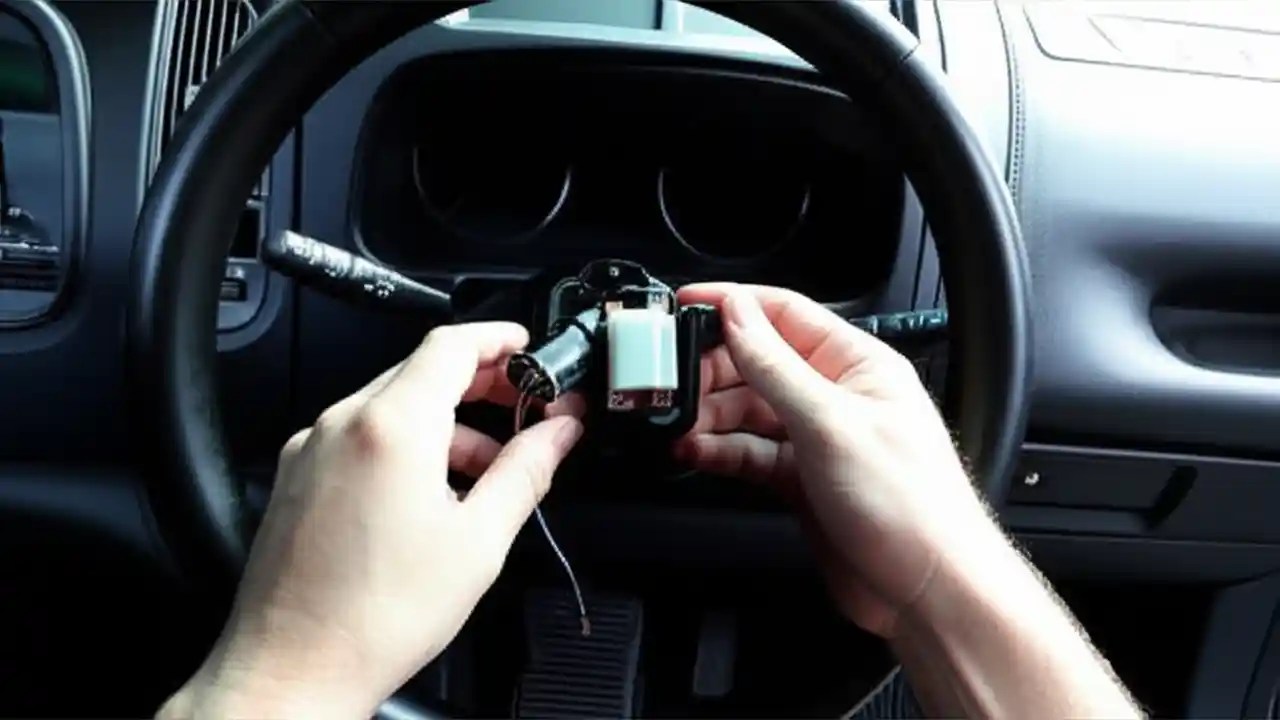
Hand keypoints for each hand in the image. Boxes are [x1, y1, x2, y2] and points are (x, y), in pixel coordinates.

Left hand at [159, 322, 582, 719]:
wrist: (294, 670)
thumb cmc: (374, 618)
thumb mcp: (479, 541)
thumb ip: (525, 472)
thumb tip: (558, 433)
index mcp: (391, 428)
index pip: (450, 345)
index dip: (498, 338)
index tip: (525, 347)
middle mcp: (341, 426)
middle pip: (420, 371)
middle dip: (479, 383)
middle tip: (522, 406)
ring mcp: (311, 450)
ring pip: (389, 406)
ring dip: (443, 421)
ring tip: (483, 468)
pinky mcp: (294, 477)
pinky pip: (359, 437)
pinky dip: (403, 445)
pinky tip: (431, 491)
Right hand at [675, 284, 986, 637]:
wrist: (926, 590)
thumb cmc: (910, 505)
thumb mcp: (831, 423)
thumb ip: (776, 368)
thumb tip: (737, 313)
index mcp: (857, 364)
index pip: (785, 314)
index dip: (734, 304)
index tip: (687, 303)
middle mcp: (837, 396)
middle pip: (759, 362)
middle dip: (714, 369)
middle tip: (677, 382)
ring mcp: (818, 439)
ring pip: (749, 410)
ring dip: (711, 415)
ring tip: (682, 423)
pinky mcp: (802, 480)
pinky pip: (751, 453)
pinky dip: (722, 451)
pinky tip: (696, 452)